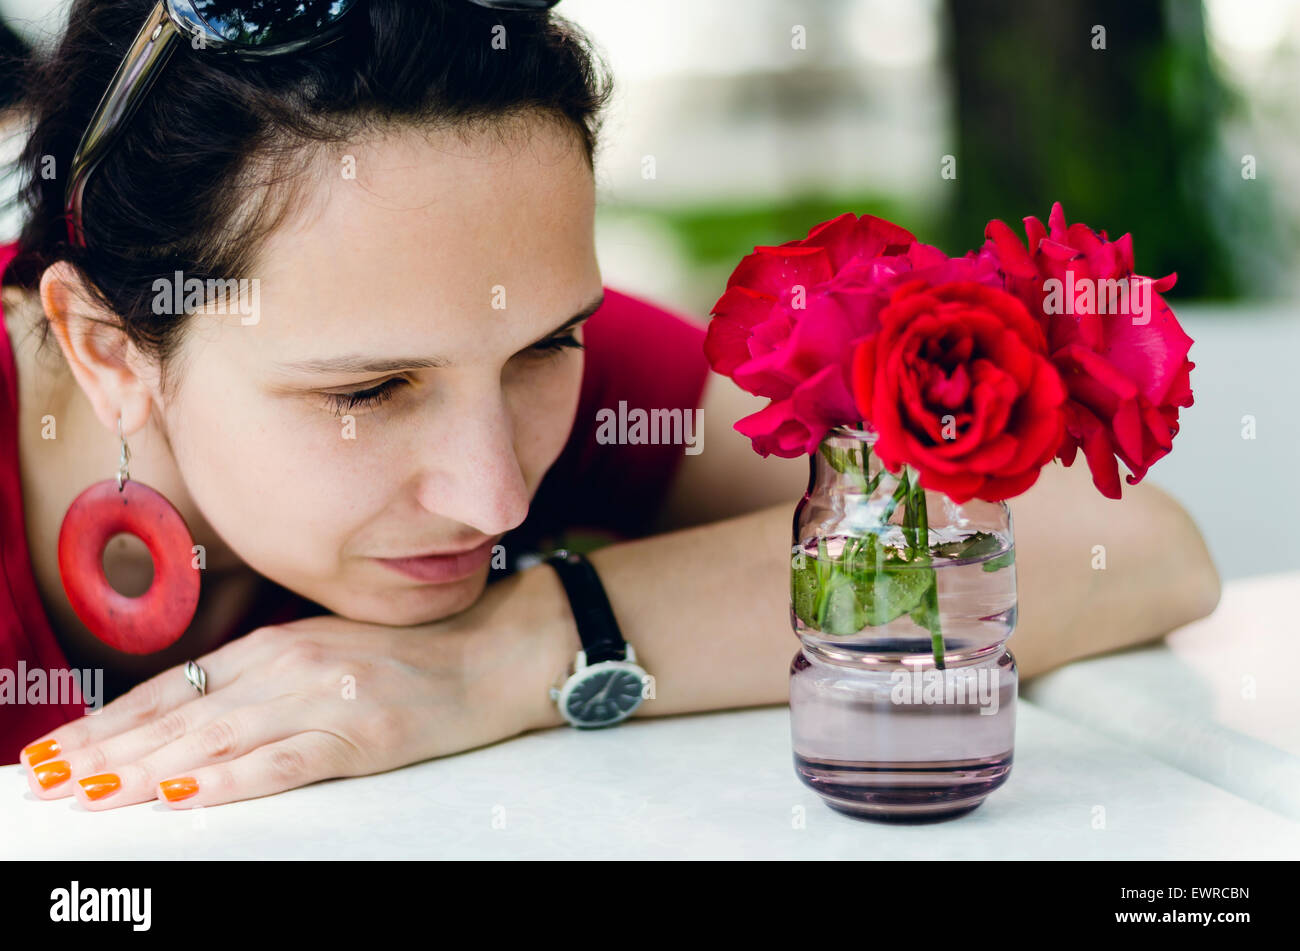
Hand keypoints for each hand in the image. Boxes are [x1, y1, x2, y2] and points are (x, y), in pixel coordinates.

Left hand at [19, 565, 576, 808]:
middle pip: (181, 716)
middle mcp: (288, 664)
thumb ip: (263, 675)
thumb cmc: (410, 658)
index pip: (174, 689)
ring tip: (93, 794)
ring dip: (147, 771)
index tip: (59, 751)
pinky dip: (231, 781)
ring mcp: (325, 697)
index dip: (110, 723)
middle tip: (50, 782)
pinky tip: (187, 797)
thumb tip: (194, 714)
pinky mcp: (362, 733)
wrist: (491, 652)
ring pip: (217, 739)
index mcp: (275, 644)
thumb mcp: (325, 651)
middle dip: (108, 752)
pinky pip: (284, 762)